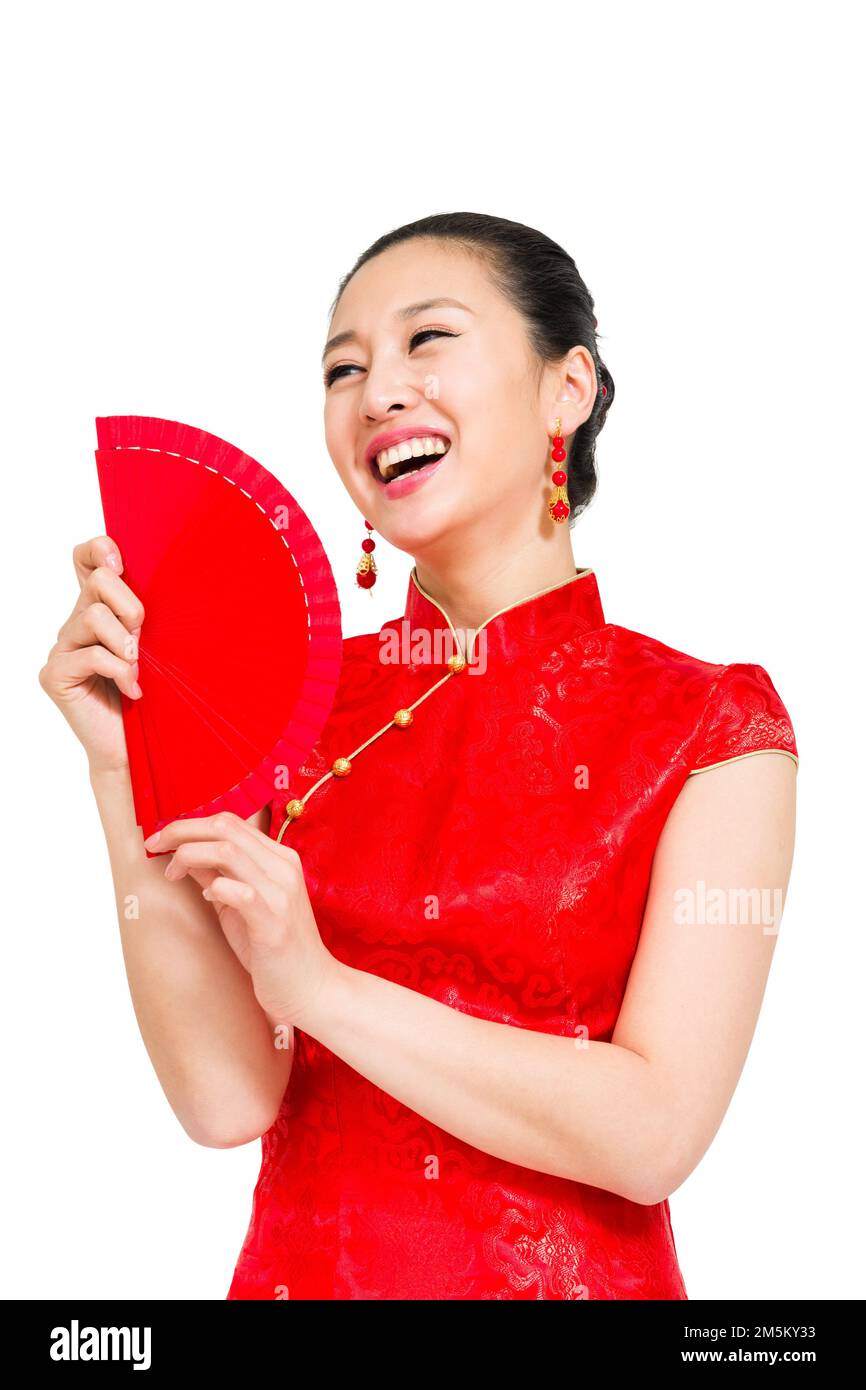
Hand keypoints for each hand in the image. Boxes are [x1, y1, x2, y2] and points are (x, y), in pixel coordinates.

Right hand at [38, 535, 144, 773]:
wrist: (134, 749)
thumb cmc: (153, 698)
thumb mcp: (156, 648)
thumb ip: (147, 618)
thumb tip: (163, 582)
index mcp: (99, 610)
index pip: (85, 559)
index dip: (100, 550)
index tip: (123, 566)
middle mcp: (75, 624)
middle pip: (98, 582)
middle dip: (131, 606)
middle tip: (143, 641)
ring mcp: (61, 649)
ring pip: (94, 617)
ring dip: (126, 645)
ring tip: (137, 671)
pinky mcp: (55, 675)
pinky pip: (91, 655)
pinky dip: (120, 672)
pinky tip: (132, 690)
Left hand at [145, 810, 336, 1026]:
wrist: (312, 989)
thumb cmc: (275, 950)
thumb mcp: (241, 905)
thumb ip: (218, 876)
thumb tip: (184, 854)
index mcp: (279, 858)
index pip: (230, 822)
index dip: (189, 825)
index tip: (162, 839)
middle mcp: (283, 868)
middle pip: (225, 827)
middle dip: (181, 831)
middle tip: (155, 845)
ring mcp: (281, 893)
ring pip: (227, 851)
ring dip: (189, 855)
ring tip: (172, 873)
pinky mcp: (273, 923)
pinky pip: (239, 892)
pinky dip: (215, 888)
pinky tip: (208, 898)